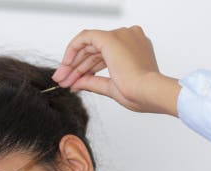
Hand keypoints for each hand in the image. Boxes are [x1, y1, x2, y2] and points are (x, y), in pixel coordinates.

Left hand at [51, 26, 179, 115]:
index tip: (73, 81)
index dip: (86, 69)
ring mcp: (120, 36)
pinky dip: (73, 49)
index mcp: (134, 49)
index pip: (103, 56)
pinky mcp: (110, 37)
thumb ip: (93, 82)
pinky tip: (66, 64)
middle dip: (76, 67)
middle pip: (95, 51)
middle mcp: (129, 38)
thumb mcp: (111, 87)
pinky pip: (85, 37)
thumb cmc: (139, 94)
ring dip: (73, 63)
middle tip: (63, 81)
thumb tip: (76, 83)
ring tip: (62, 79)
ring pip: (89, 46)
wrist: (148, 92)